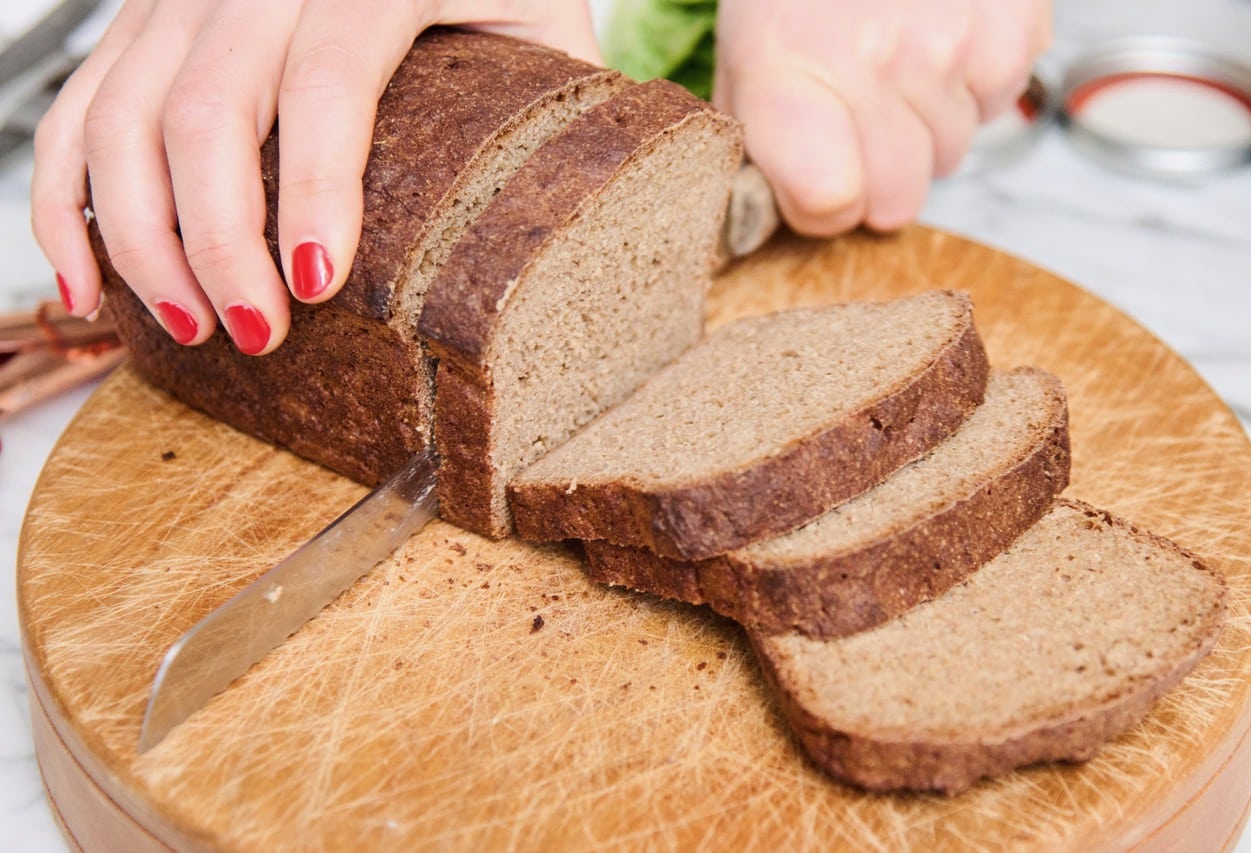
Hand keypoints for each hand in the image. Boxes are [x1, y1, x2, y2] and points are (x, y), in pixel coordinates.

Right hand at [31, 0, 599, 353]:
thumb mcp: (542, 21)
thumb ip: (552, 102)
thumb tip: (582, 227)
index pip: (325, 80)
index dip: (313, 192)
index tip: (314, 288)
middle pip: (207, 109)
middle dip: (217, 242)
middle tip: (256, 335)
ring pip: (121, 114)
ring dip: (137, 236)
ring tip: (186, 328)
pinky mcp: (145, 16)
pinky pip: (76, 107)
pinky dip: (66, 200)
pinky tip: (86, 281)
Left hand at [713, 0, 1051, 235]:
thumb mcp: (745, 58)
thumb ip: (756, 146)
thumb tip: (766, 222)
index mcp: (786, 74)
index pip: (827, 202)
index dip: (823, 207)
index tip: (816, 179)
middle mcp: (870, 62)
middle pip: (894, 203)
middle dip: (877, 177)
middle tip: (859, 115)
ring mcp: (947, 47)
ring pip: (948, 160)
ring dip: (924, 127)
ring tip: (899, 61)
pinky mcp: (1010, 32)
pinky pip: (996, 107)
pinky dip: (972, 84)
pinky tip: (941, 38)